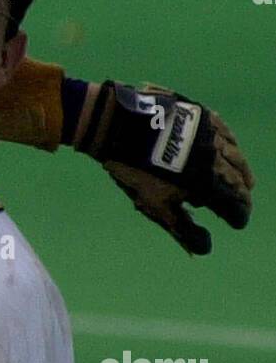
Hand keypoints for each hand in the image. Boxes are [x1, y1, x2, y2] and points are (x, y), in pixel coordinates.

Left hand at [76, 82, 254, 255]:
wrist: (117, 126)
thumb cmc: (135, 171)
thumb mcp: (156, 206)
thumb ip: (183, 229)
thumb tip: (206, 248)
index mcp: (208, 183)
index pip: (236, 205)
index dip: (238, 216)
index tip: (237, 222)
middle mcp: (216, 157)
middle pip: (240, 180)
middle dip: (241, 195)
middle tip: (240, 203)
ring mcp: (211, 133)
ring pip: (236, 156)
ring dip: (241, 172)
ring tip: (244, 180)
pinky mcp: (202, 113)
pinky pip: (226, 133)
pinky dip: (231, 146)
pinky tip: (229, 149)